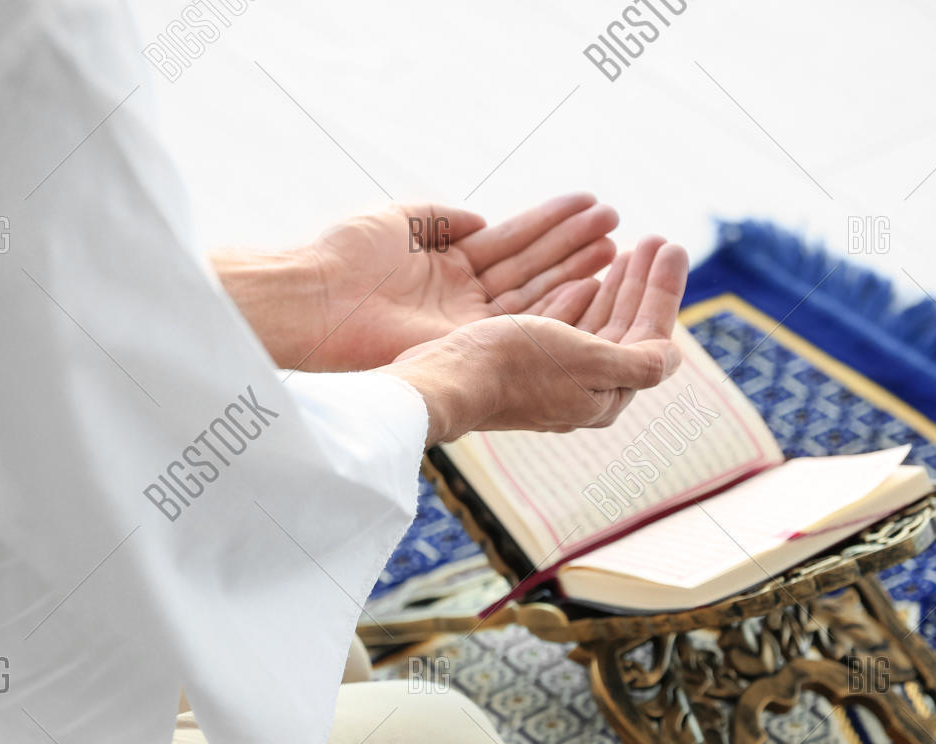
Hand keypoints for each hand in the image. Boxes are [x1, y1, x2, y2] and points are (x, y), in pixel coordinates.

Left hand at [299, 193, 621, 369]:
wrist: (317, 300)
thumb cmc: (345, 255)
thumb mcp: (404, 219)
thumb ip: (447, 219)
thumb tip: (482, 220)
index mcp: (449, 265)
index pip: (511, 242)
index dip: (551, 225)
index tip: (590, 207)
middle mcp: (464, 297)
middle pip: (531, 269)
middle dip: (574, 246)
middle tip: (618, 226)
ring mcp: (468, 323)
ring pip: (533, 294)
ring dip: (575, 270)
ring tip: (616, 247)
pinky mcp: (466, 344)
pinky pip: (518, 323)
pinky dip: (555, 303)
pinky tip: (590, 284)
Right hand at [387, 237, 688, 443]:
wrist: (445, 382)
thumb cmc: (513, 368)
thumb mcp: (587, 360)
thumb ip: (637, 361)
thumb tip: (673, 357)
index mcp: (605, 395)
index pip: (651, 339)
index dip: (664, 291)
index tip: (672, 246)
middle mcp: (584, 393)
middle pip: (627, 331)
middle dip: (643, 283)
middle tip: (656, 239)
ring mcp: (553, 381)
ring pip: (597, 327)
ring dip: (615, 287)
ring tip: (628, 250)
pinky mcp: (524, 368)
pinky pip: (565, 331)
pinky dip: (580, 300)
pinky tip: (584, 280)